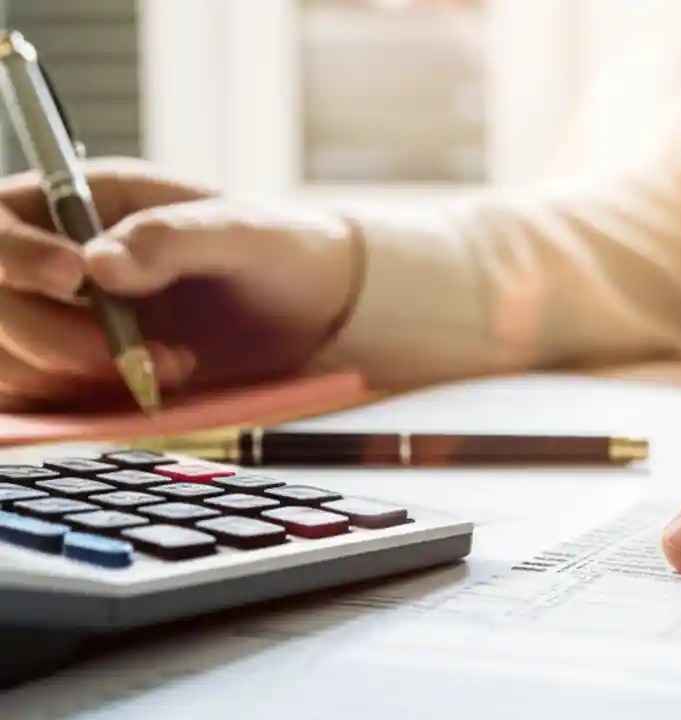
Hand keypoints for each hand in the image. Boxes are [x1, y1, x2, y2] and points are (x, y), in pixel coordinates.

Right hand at [0, 159, 356, 408]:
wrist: (318, 310)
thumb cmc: (282, 250)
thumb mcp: (243, 233)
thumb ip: (174, 238)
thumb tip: (98, 263)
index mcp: (84, 202)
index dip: (14, 255)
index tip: (73, 279)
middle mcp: (58, 258)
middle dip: (54, 336)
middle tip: (136, 355)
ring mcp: (64, 319)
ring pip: (7, 358)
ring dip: (73, 378)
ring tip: (171, 369)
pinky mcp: (80, 373)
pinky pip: (39, 398)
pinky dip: (77, 407)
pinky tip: (143, 395)